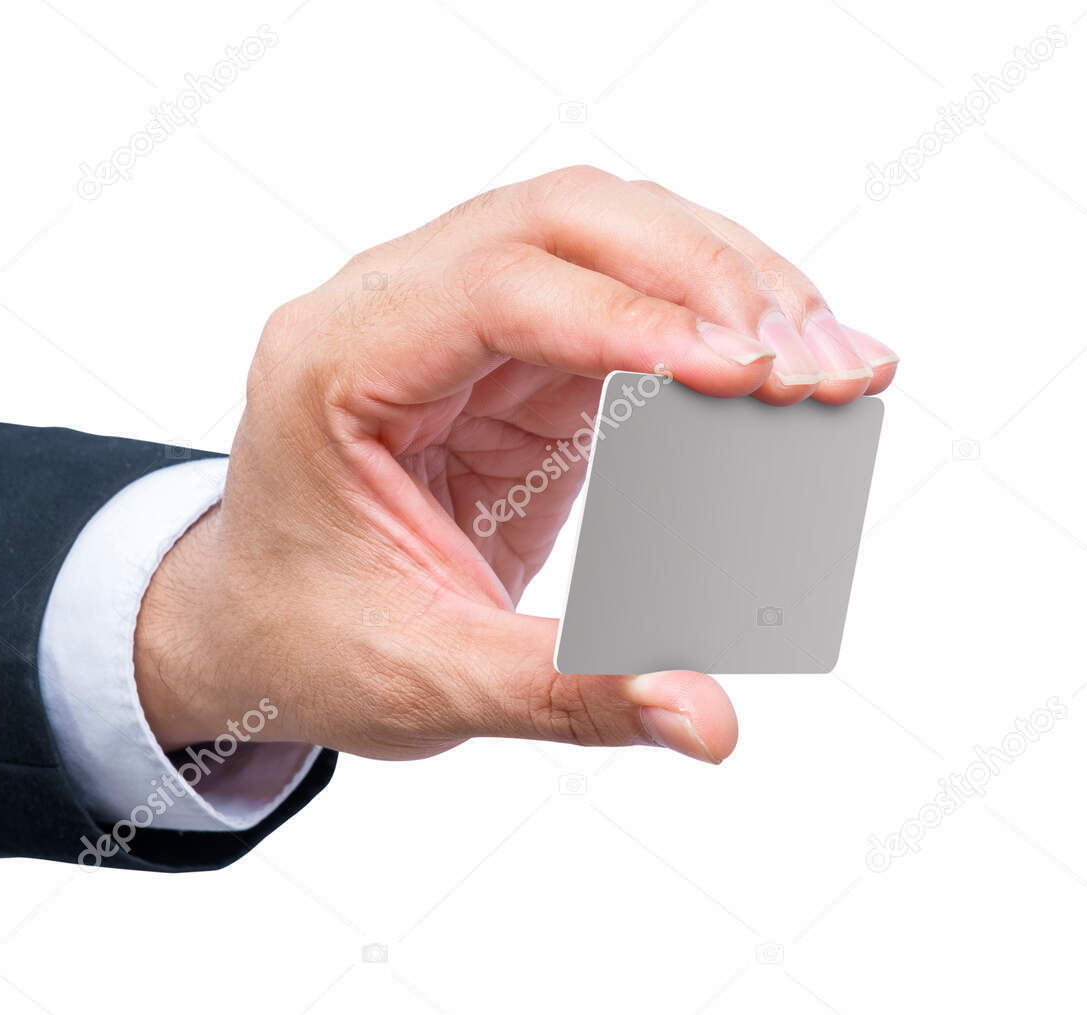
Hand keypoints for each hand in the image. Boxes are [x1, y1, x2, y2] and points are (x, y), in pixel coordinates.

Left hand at [135, 166, 896, 763]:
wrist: (251, 629)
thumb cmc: (307, 645)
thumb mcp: (422, 683)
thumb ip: (566, 692)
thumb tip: (712, 721)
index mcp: (332, 365)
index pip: (499, 289)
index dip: (638, 322)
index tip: (755, 377)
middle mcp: (385, 308)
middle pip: (565, 222)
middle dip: (710, 281)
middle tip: (823, 371)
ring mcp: (449, 315)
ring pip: (608, 235)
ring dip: (729, 286)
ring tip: (836, 368)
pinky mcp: (509, 351)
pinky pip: (622, 300)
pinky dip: (710, 326)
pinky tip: (783, 378)